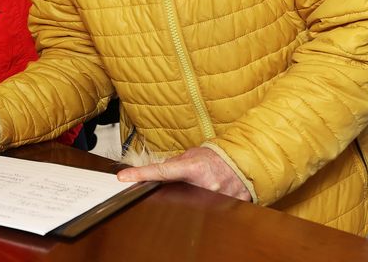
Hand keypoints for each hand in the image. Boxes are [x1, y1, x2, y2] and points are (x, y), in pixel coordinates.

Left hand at [117, 147, 250, 200]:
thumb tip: (155, 172)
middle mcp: (205, 184)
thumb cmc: (215, 157)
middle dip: (169, 193)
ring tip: (201, 187)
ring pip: (189, 205)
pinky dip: (204, 205)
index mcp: (193, 167)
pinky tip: (211, 195)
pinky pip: (208, 211)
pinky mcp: (227, 206)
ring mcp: (217, 198)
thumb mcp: (192, 155)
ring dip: (189, 199)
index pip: (160, 172)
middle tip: (175, 187)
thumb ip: (174, 165)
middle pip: (174, 194)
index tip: (124, 177)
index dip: (140, 175)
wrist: (243, 162)